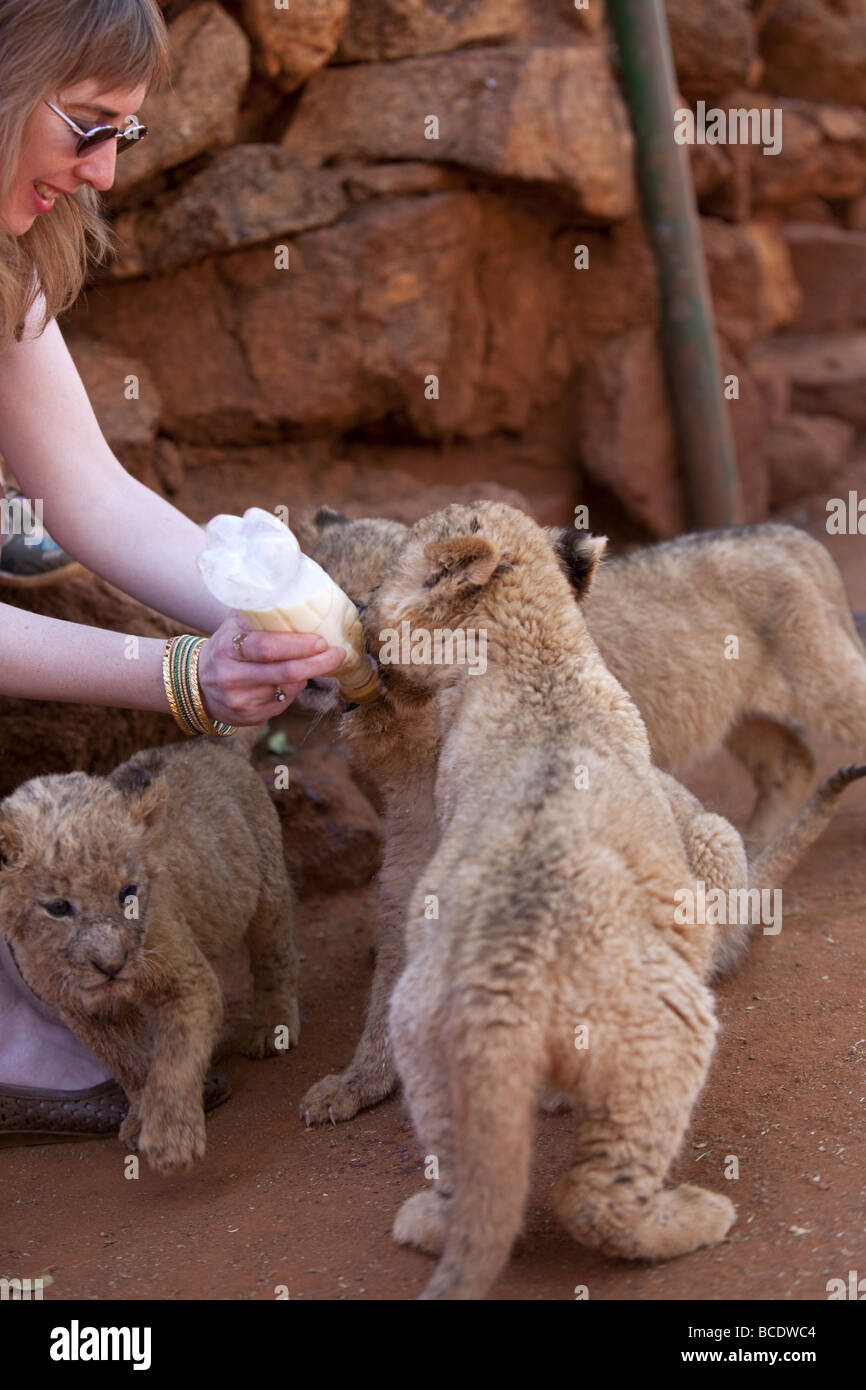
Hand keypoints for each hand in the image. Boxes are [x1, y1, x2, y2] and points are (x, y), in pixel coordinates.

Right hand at [196, 613, 345, 725]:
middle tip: (338, 654)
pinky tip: (289, 681)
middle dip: (318, 663)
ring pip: (289, 689)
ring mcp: (241, 700)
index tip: (322, 640)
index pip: (267, 647)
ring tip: (309, 662)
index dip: (298, 645)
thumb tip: (298, 595)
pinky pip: (284, 703)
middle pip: (285, 672)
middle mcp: (232, 676)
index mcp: (229, 647)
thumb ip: (259, 613)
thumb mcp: (233, 626)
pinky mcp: (249, 718)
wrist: (196, 684)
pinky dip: (292, 690)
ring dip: (306, 675)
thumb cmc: (226, 647)